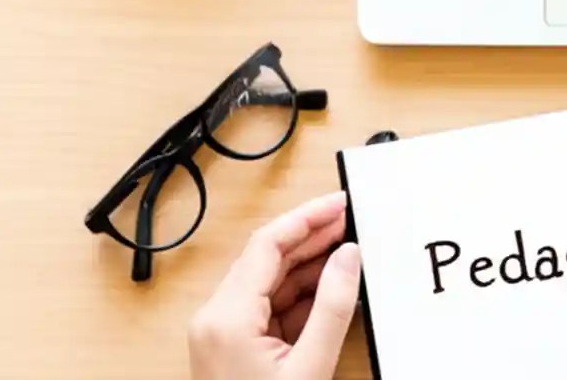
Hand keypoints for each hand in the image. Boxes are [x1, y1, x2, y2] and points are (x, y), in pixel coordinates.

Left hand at [188, 192, 361, 379]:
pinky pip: (269, 305)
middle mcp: (217, 318)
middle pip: (267, 258)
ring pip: (269, 280)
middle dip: (310, 236)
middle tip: (350, 218)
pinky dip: (301, 293)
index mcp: (227, 317)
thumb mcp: (311, 366)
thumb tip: (348, 257)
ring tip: (348, 246)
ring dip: (308, 263)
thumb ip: (332, 306)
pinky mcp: (234, 346)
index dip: (306, 218)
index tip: (338, 203)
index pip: (267, 245)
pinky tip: (331, 284)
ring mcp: (222, 332)